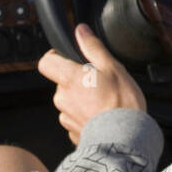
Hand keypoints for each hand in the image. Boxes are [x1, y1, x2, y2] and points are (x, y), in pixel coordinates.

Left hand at [36, 23, 146, 144]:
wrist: (125, 140)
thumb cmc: (121, 103)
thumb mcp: (113, 67)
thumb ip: (93, 47)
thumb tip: (81, 31)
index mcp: (69, 79)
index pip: (46, 62)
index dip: (55, 57)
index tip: (67, 57)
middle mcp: (63, 98)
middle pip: (61, 82)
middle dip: (76, 80)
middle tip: (98, 82)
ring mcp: (66, 117)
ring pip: (69, 101)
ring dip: (81, 99)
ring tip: (104, 102)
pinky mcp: (73, 132)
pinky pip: (75, 118)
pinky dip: (86, 115)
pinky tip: (102, 116)